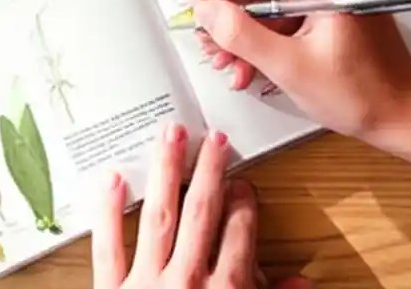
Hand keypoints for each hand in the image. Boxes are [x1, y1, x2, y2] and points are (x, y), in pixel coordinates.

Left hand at [92, 124, 310, 288]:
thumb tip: (302, 282)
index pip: (240, 235)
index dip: (244, 204)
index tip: (243, 182)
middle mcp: (187, 283)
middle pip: (202, 214)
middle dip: (210, 173)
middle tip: (214, 140)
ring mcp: (147, 284)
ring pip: (158, 216)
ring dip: (166, 172)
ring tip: (169, 136)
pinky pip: (108, 245)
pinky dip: (108, 211)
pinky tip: (113, 179)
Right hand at [191, 0, 410, 140]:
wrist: (402, 118)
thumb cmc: (360, 95)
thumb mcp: (290, 67)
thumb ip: (241, 35)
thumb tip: (205, 10)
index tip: (203, 1)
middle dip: (230, 8)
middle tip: (207, 38)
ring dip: (242, 28)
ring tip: (224, 59)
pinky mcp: (330, 12)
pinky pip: (284, 13)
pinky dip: (262, 36)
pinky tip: (247, 65)